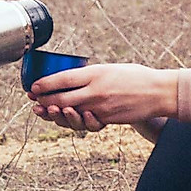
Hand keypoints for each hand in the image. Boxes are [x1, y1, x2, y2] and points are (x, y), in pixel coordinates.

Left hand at [28, 63, 177, 128]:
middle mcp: (96, 90)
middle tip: (35, 100)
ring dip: (55, 113)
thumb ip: (92, 74)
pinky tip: (66, 117)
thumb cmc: (136, 77)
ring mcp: (101, 107)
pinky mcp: (107, 119)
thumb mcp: (110, 68)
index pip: (62, 79)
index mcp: (96, 73)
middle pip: (61, 98)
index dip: (44, 84)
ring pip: (70, 113)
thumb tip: (72, 77)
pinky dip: (74, 120)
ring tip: (46, 110)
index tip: (33, 87)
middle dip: (44, 101)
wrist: (158, 92)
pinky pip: (85, 122)